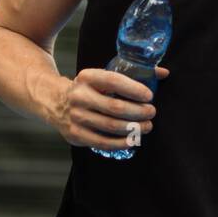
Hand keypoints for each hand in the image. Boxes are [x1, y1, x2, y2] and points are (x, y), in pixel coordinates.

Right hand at [48, 66, 169, 149]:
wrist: (54, 101)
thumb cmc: (89, 88)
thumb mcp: (103, 76)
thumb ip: (133, 74)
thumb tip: (164, 73)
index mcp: (87, 77)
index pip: (114, 81)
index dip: (134, 89)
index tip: (149, 95)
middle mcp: (79, 96)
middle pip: (115, 107)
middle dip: (138, 112)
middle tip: (151, 112)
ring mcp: (76, 117)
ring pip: (111, 126)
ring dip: (133, 128)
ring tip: (146, 126)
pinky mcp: (75, 134)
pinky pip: (101, 142)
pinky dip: (120, 143)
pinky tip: (133, 140)